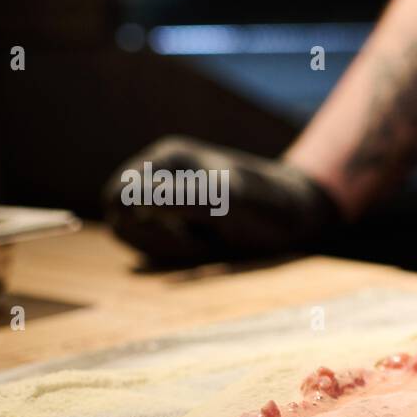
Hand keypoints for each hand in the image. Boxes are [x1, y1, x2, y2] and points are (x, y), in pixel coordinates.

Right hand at [102, 136, 342, 265]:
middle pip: (119, 215)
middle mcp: (161, 178)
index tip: (183, 230)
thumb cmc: (267, 202)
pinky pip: (151, 246)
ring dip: (162, 249)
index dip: (138, 219)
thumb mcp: (229, 199)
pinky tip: (204, 251)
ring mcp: (166, 203)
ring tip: (204, 246)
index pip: (119, 192)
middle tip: (198, 245)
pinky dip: (171, 256)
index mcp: (167, 159)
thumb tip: (131, 200)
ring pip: (131, 234)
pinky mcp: (176, 226)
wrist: (298, 217)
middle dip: (152, 238)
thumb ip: (184, 197)